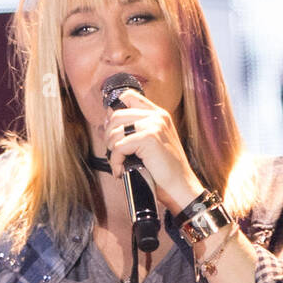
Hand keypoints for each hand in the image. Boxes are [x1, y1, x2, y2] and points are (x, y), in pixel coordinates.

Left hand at [102, 90, 203, 213]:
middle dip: (108, 136)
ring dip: (111, 151)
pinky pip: (118, 147)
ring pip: (114, 132)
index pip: (128, 96)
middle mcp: (156, 116)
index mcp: (158, 114)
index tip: (112, 130)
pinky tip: (121, 170)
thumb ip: (133, 130)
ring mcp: (153, 125)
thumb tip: (102, 127)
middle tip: (113, 153)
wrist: (180, 186)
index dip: (114, 111)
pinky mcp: (148, 138)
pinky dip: (115, 162)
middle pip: (115, 116)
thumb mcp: (150, 143)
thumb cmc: (163, 168)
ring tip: (119, 163)